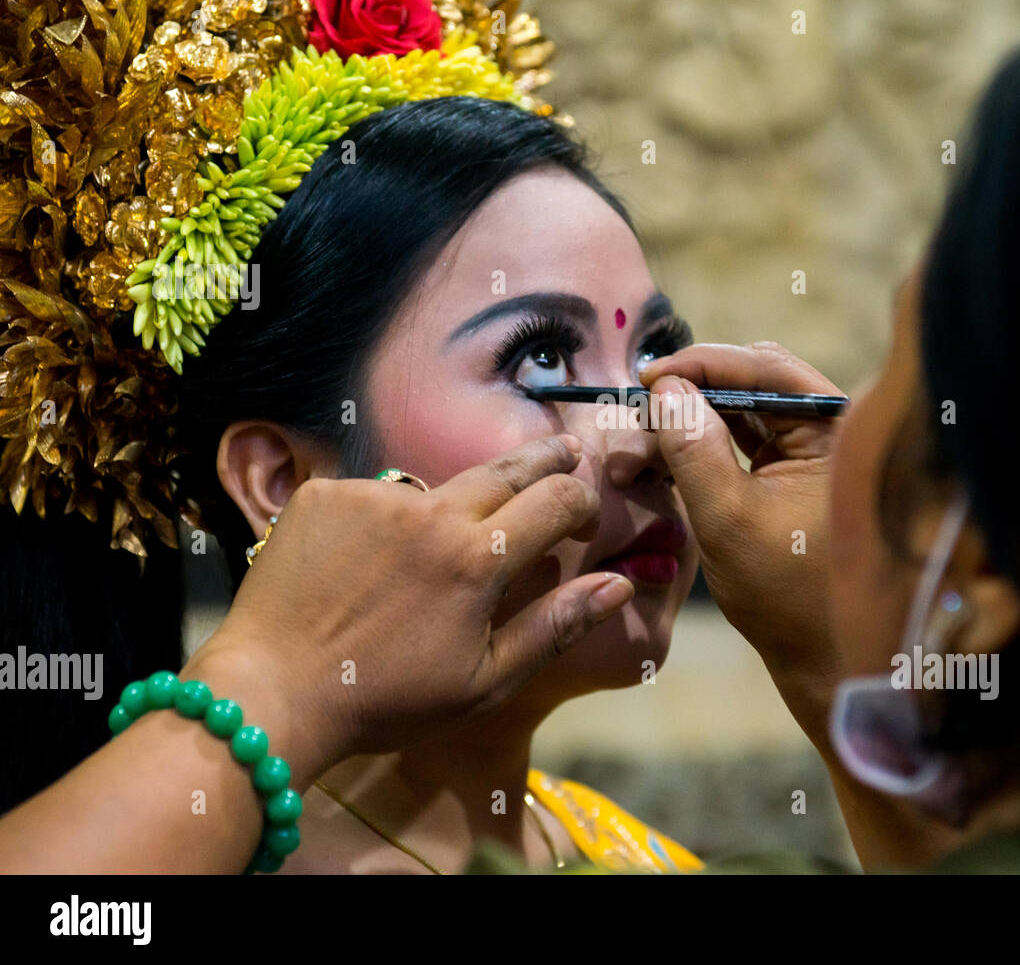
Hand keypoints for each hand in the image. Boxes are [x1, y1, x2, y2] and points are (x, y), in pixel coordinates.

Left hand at [186, 434, 632, 780]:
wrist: (269, 695)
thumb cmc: (385, 701)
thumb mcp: (484, 681)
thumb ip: (555, 625)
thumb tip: (619, 583)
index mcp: (475, 560)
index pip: (556, 499)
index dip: (580, 500)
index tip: (581, 515)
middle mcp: (428, 512)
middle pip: (506, 469)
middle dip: (544, 460)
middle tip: (565, 450)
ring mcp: (371, 497)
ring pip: (434, 488)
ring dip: (448, 511)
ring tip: (424, 565)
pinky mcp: (323, 494)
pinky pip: (375, 495)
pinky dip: (384, 521)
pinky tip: (366, 566)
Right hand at [640, 342, 842, 744]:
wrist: (826, 664)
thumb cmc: (788, 599)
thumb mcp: (729, 521)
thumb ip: (695, 451)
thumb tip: (666, 390)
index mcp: (837, 431)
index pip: (767, 368)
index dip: (701, 365)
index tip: (648, 378)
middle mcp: (827, 432)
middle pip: (748, 385)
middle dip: (686, 396)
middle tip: (635, 413)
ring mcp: (806, 457)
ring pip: (735, 416)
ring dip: (681, 428)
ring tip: (629, 459)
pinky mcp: (785, 481)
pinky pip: (735, 446)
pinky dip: (694, 452)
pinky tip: (653, 467)